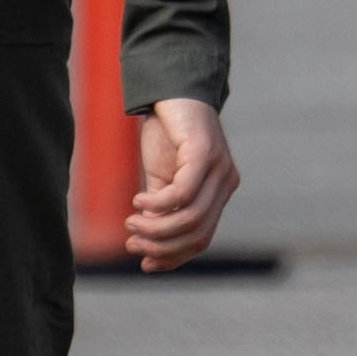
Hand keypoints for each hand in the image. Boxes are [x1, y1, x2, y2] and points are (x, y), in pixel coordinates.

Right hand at [128, 96, 239, 268]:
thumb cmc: (167, 134)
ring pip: (190, 218)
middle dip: (162, 247)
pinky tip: (138, 201)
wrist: (169, 91)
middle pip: (197, 234)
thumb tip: (145, 245)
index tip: (145, 264)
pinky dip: (158, 205)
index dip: (173, 257)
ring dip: (156, 229)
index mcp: (218, 192)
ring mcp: (219, 168)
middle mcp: (226, 182)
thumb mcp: (163, 178)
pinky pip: (183, 193)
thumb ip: (160, 209)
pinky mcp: (205, 153)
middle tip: (132, 242)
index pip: (201, 239)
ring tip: (131, 223)